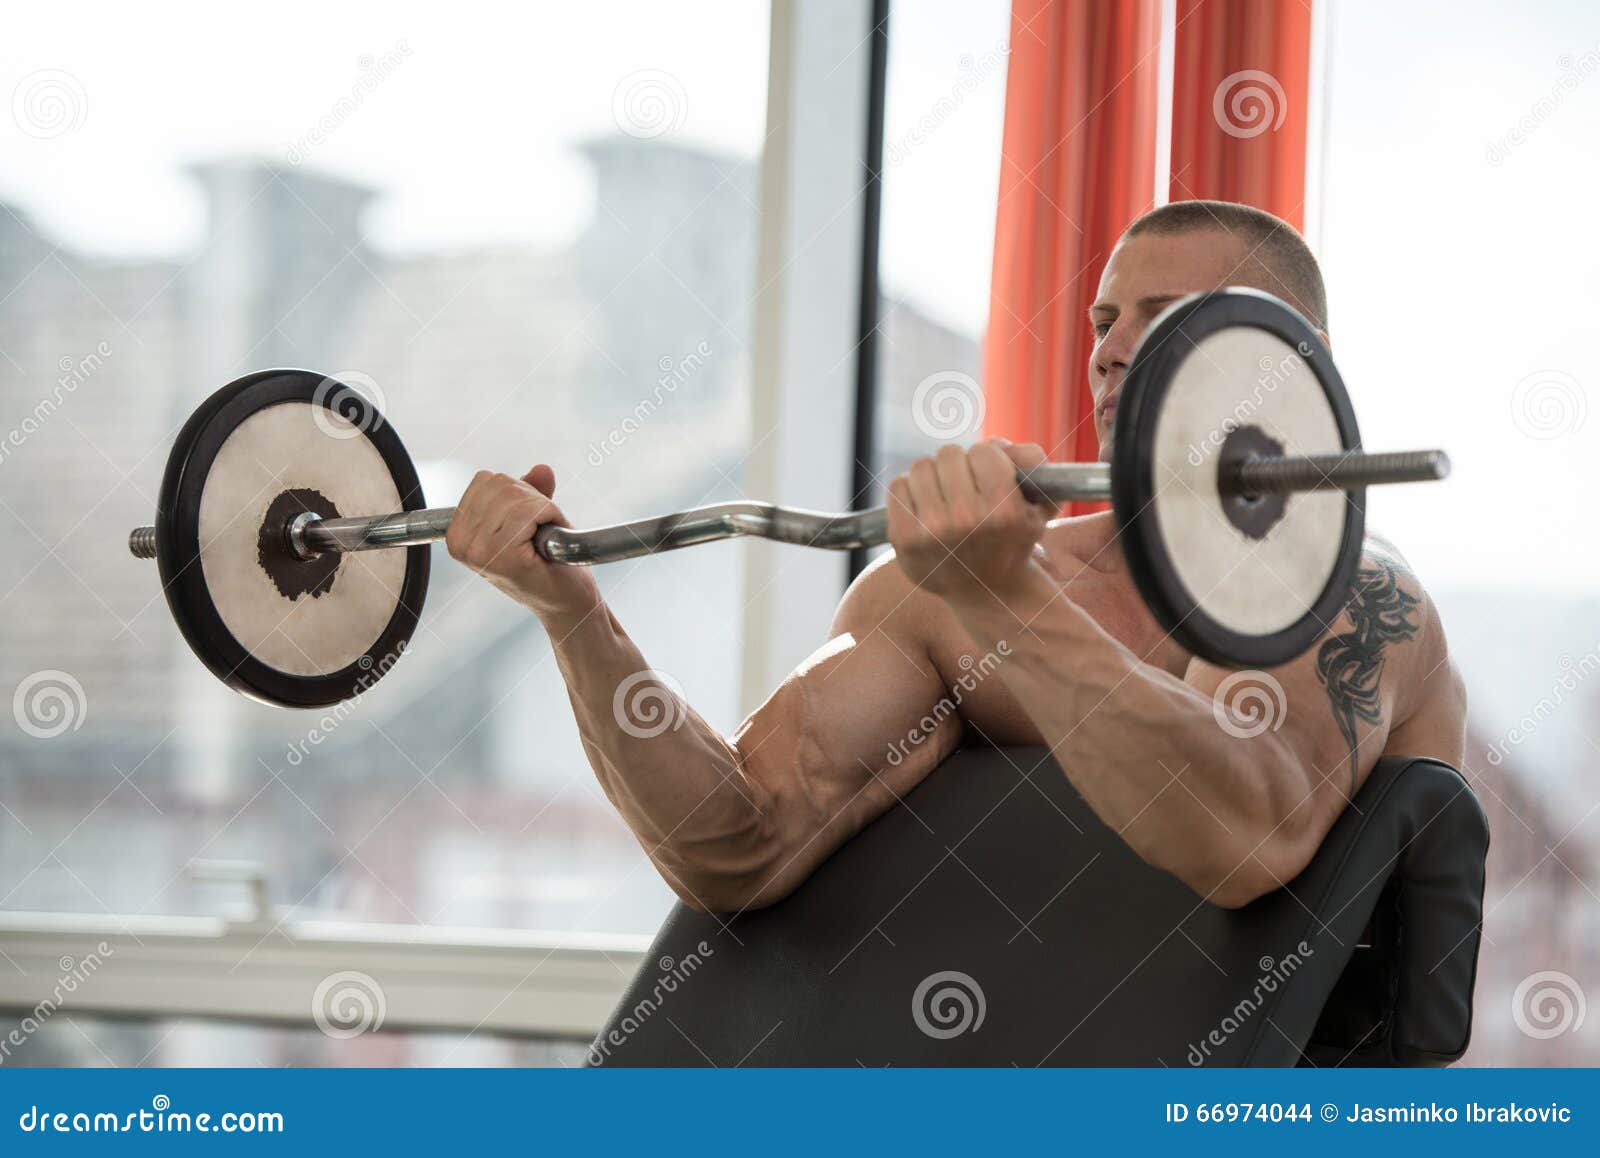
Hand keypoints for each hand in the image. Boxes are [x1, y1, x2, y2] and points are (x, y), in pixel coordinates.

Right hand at [445, 464, 600, 622]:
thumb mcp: (534, 520)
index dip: (518, 493)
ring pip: (516, 494)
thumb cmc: (550, 564)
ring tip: (543, 540)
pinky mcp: (502, 557)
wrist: (568, 603)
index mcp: (457, 532)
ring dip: (543, 510)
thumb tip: (542, 469)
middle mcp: (460, 542)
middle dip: (532, 500)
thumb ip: (530, 491)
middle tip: (539, 533)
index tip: (527, 524)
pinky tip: (549, 543)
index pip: (485, 479)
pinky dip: (550, 516)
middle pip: (501, 483)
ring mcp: (478, 551)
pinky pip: (530, 509)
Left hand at [887, 439, 1053, 605]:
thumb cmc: (1011, 540)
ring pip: (922, 467)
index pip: (983, 451)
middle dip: (958, 467)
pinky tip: (924, 510)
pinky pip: (897, 486)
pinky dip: (909, 492)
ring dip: (932, 477)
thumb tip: (996, 445)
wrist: (985, 591)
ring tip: (944, 499)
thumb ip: (1033, 462)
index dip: (987, 461)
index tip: (988, 480)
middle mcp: (968, 520)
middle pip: (949, 454)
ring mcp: (932, 531)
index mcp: (1004, 511)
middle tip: (965, 490)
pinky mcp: (904, 538)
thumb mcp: (1039, 505)